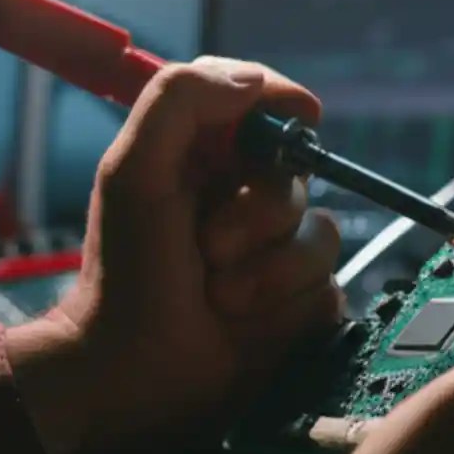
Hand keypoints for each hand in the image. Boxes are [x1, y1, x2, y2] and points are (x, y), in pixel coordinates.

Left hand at [5, 57, 343, 453]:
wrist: (130, 372)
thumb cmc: (125, 272)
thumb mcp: (134, 174)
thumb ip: (180, 103)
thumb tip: (255, 81)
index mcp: (207, 156)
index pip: (264, 103)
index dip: (286, 105)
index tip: (301, 116)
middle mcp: (248, 197)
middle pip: (299, 174)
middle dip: (256, 214)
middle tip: (208, 249)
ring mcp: (280, 252)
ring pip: (322, 236)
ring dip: (268, 272)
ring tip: (219, 298)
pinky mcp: (302, 303)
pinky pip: (328, 289)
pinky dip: (284, 309)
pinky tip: (244, 325)